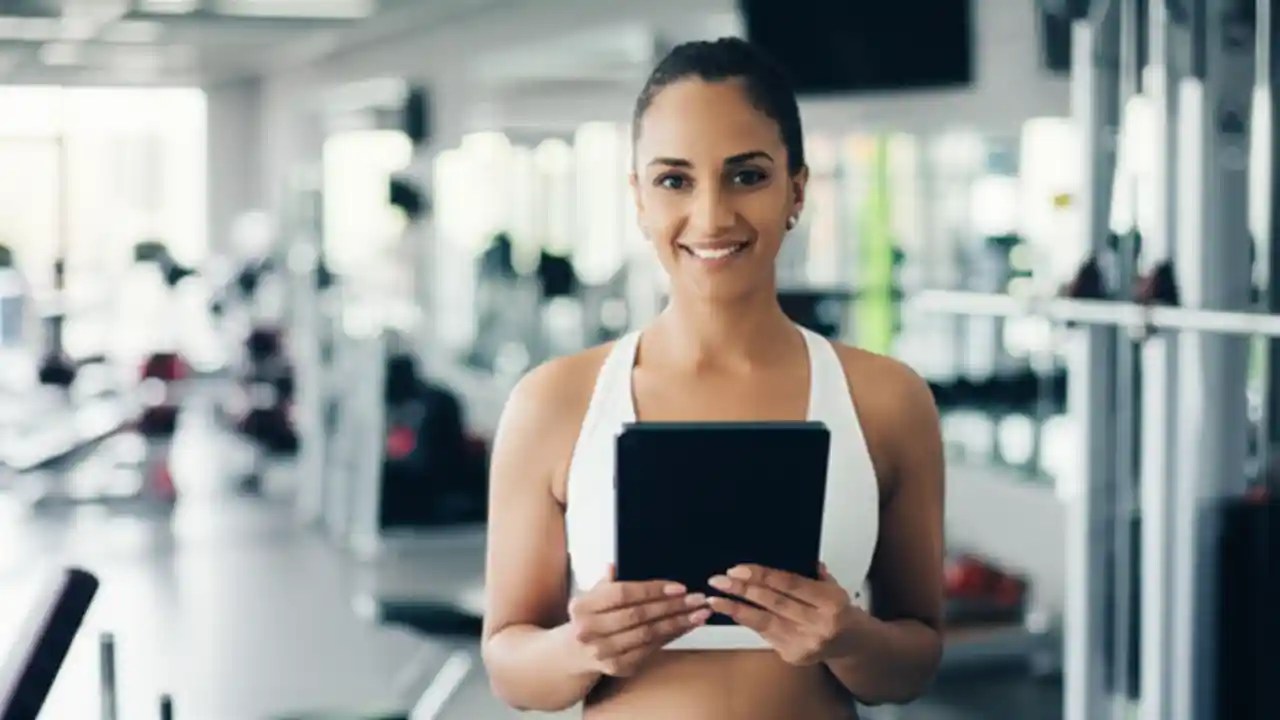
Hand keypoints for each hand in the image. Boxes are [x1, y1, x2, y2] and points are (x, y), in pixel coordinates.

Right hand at [566, 565, 710, 676]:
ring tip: (699, 613)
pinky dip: (670, 637)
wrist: (572, 653)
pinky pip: (650, 649)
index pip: (622, 594)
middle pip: (638, 615)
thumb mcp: (590, 596)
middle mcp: (589, 630)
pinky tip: (685, 627)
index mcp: (583, 606)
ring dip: (677, 623)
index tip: (678, 587)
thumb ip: (605, 583)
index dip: (652, 590)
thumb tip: (612, 566)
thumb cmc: (589, 618)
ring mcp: (603, 651)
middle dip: (672, 606)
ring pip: (647, 634)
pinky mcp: (617, 667)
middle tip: (697, 599)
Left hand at [706, 562, 860, 665]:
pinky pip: (765, 635)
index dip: (762, 576)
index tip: (738, 569)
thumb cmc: (838, 610)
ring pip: (765, 622)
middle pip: (774, 602)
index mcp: (830, 602)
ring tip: (715, 599)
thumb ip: (812, 573)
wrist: (851, 643)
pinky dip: (747, 621)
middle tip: (719, 580)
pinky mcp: (793, 656)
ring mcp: (805, 643)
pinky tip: (732, 612)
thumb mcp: (833, 586)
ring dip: (737, 609)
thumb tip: (792, 556)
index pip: (790, 585)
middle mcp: (818, 624)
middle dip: (743, 590)